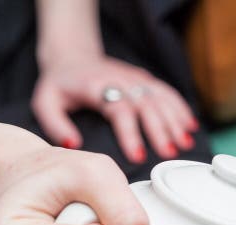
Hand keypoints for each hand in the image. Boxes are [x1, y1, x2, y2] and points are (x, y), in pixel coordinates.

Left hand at [32, 53, 197, 162]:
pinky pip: (167, 93)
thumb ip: (55, 125)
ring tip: (185, 145)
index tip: (138, 156)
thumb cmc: (60, 85)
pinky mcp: (145, 79)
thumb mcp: (45, 102)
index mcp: (97, 86)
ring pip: (160, 99)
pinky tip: (191, 127)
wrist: (72, 57)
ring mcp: (135, 78)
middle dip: (161, 131)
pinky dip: (181, 109)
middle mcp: (120, 80)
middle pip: (146, 105)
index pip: (119, 109)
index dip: (131, 133)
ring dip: (175, 122)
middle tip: (169, 154)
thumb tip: (74, 145)